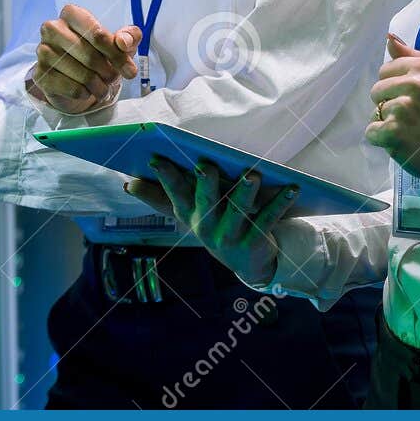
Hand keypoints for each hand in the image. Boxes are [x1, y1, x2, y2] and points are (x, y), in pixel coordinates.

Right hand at [32, 5, 140, 114]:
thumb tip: (123, 42)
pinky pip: (71, 88)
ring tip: (102, 87)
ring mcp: (42, 51)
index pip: (98, 35)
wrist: (74, 77)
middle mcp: (52, 28)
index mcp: (72, 14)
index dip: (117, 55)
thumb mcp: (120, 42)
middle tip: (114, 79)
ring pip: (82, 75)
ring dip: (99, 86)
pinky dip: (85, 94)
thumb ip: (129, 37)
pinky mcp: (40, 73)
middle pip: (90, 56)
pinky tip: (86, 91)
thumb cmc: (99, 53)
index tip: (131, 71)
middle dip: (109, 73)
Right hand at [127, 156, 296, 287]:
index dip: (165, 177)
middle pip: (206, 201)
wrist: (248, 262)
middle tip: (206, 165)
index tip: (156, 157)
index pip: (174, 193)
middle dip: (206, 184)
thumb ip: (158, 197)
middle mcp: (207, 225)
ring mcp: (231, 235)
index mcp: (190, 214)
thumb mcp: (186, 213)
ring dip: (246, 193)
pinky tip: (292, 187)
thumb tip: (128, 183)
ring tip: (253, 175)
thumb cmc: (213, 225)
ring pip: (238, 211)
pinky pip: (269, 218)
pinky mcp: (255, 240)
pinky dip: (281, 202)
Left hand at [367, 34, 419, 194]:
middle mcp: (414, 84)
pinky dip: (382, 140)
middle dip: (389, 104)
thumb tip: (389, 38)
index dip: (395, 87)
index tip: (413, 100)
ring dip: (388, 124)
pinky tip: (401, 141)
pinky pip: (371, 132)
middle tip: (412, 117)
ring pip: (375, 112)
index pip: (385, 70)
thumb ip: (413, 57)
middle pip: (376, 90)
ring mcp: (403, 108)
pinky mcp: (394, 132)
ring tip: (410, 130)